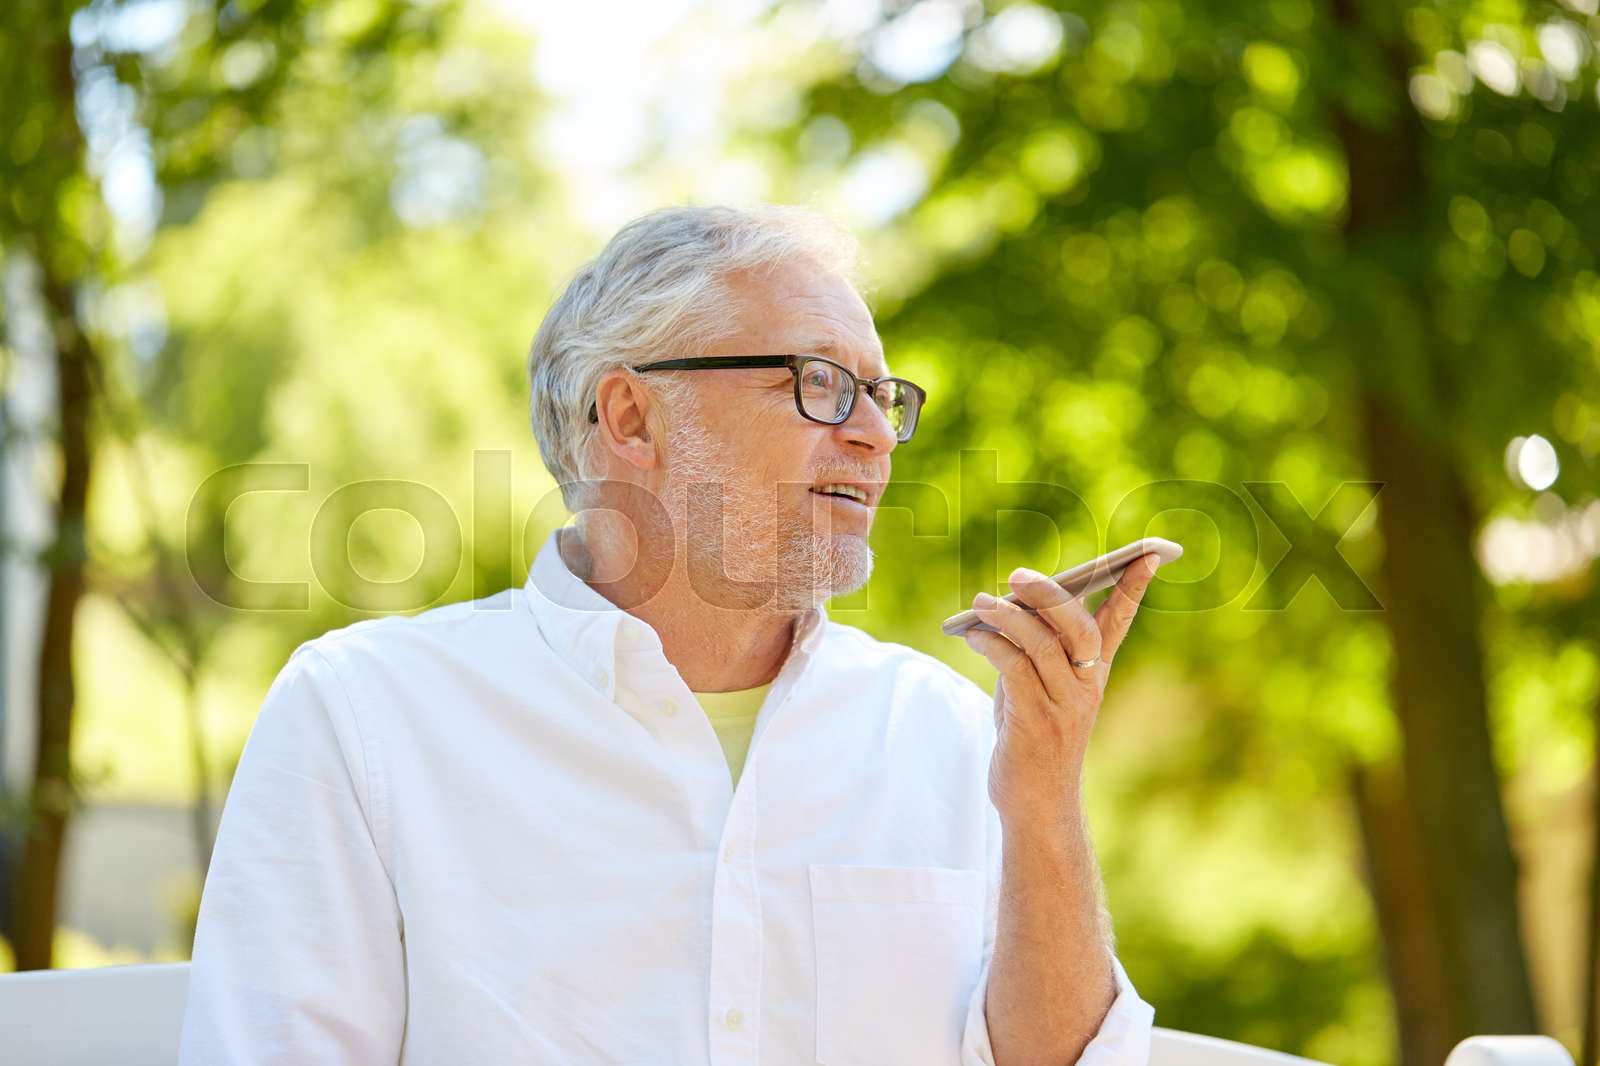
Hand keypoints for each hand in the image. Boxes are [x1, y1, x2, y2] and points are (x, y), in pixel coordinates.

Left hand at [963, 554, 1160, 835]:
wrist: (1036, 805)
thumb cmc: (1032, 740)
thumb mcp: (1038, 689)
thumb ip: (1033, 650)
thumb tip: (1007, 606)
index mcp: (1094, 674)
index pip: (1120, 621)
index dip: (1134, 586)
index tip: (1150, 551)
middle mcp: (1087, 686)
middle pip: (1080, 626)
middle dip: (1050, 594)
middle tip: (1018, 576)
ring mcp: (1065, 705)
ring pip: (1042, 644)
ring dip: (1007, 617)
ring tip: (980, 603)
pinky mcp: (1037, 722)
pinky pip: (1015, 669)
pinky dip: (992, 646)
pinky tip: (973, 637)